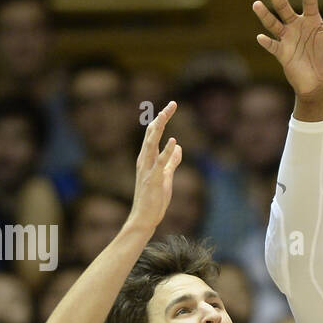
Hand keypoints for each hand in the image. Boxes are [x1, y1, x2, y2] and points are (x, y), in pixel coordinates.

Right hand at [130, 101, 182, 230]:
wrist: (145, 218)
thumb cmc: (154, 198)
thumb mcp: (166, 176)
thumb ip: (172, 162)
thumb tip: (178, 148)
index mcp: (147, 158)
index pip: (153, 134)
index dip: (162, 120)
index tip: (171, 106)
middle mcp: (144, 160)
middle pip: (151, 134)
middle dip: (161, 119)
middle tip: (171, 104)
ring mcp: (147, 169)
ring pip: (151, 144)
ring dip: (159, 129)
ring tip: (166, 114)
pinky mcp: (153, 180)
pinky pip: (160, 163)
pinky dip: (166, 151)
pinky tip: (173, 141)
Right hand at [253, 0, 322, 97]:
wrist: (322, 83)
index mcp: (312, 21)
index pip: (309, 5)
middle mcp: (297, 27)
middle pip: (284, 8)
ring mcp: (288, 39)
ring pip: (274, 24)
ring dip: (265, 15)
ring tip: (256, 4)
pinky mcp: (283, 54)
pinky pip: (273, 46)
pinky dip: (267, 42)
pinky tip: (261, 37)